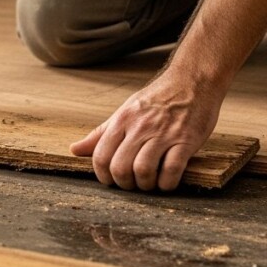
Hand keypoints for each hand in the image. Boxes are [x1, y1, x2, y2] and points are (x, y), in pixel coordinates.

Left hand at [70, 67, 224, 190]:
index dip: (103, 176)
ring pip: (143, 171)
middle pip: (120, 168)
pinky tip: (167, 181)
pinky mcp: (185, 140)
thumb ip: (100, 134)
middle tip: (133, 183)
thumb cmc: (157, 98)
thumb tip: (74, 150)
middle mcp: (140, 127)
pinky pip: (171, 170)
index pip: (100, 156)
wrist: (192, 81)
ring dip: (145, 185)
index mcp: (122, 120)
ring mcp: (163, 134)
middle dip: (124, 184)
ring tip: (150, 183)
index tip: (113, 180)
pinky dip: (167, 184)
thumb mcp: (124, 111)